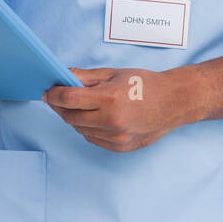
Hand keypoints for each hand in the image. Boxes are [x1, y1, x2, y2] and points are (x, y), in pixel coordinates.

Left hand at [43, 67, 189, 151]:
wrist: (175, 102)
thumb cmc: (146, 84)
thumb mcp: (116, 73)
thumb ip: (87, 76)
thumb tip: (63, 76)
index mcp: (110, 98)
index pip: (69, 99)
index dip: (54, 95)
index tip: (48, 91)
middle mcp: (112, 120)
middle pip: (70, 117)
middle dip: (60, 107)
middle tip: (58, 98)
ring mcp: (116, 137)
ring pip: (80, 129)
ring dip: (75, 118)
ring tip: (80, 107)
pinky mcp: (120, 148)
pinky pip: (92, 139)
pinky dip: (89, 128)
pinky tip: (95, 118)